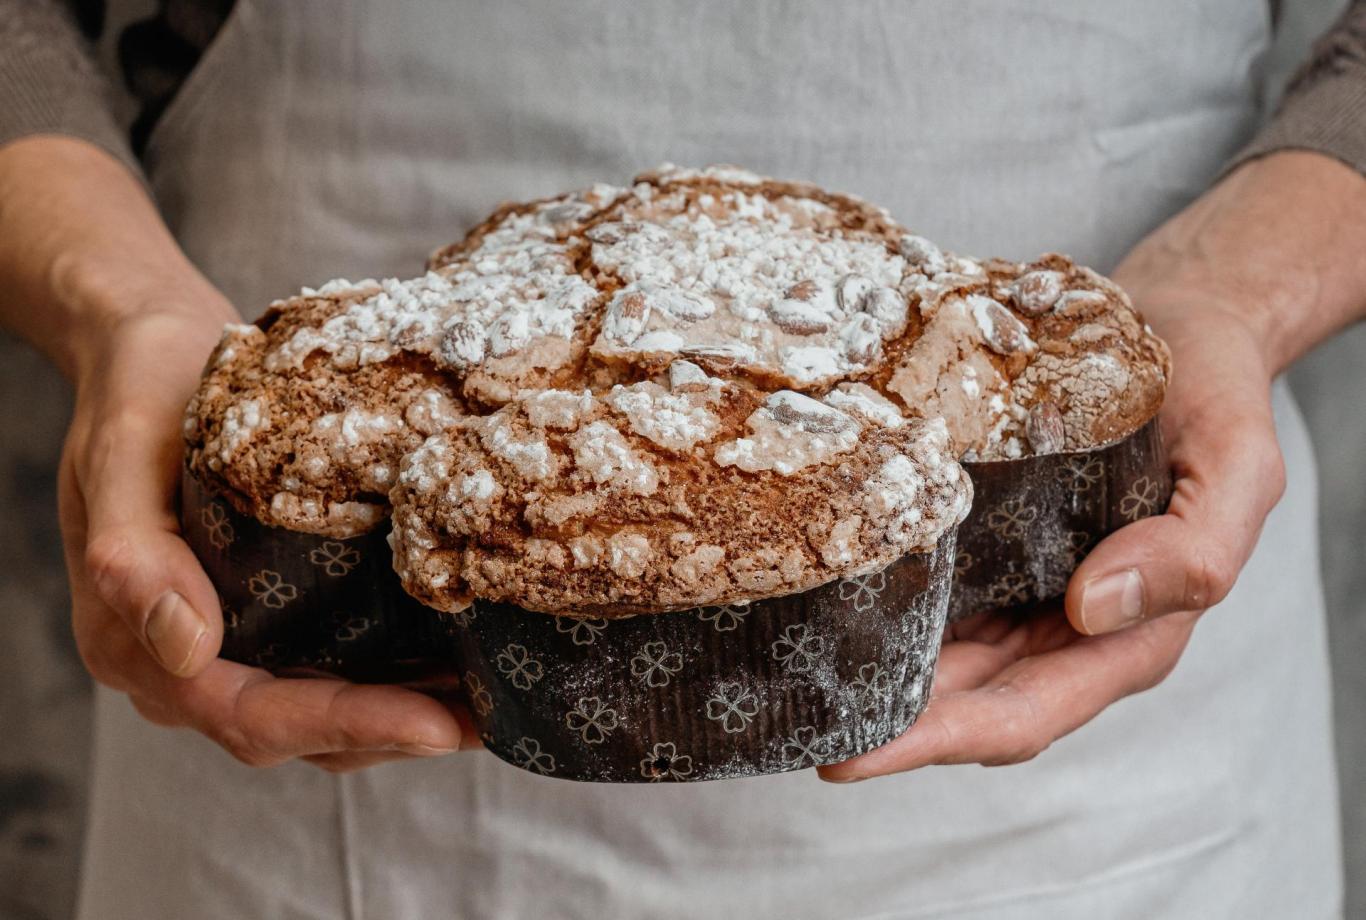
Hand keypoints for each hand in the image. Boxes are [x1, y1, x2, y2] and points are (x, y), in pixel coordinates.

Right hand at [58, 299, 476, 771]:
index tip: (431, 726)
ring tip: (485, 707)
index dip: (342, 724)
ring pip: (316, 714)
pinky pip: (327, 667)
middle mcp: (180, 660)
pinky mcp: (265, 611)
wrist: (150, 348)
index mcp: (132, 640)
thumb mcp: (120, 455)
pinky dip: (389, 677)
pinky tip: (452, 663)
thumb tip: (185, 650)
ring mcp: (226, 640)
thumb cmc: (136, 392)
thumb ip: (131, 556)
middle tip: (481, 722)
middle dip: (390, 731)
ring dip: (399, 717)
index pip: (246, 714)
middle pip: (292, 729)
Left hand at [816, 155, 1338, 780]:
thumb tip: (1093, 609)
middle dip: (883, 725)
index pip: (1022, 714)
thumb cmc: (1214, 398)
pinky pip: (932, 587)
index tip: (854, 756)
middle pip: (963, 698)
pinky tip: (825, 598)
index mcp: (1125, 636)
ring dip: (873, 675)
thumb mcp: (1234, 469)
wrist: (1184, 325)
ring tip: (791, 681)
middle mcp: (1064, 626)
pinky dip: (884, 604)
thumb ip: (1192, 552)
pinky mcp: (990, 540)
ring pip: (938, 654)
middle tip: (796, 734)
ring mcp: (1021, 586)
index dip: (938, 739)